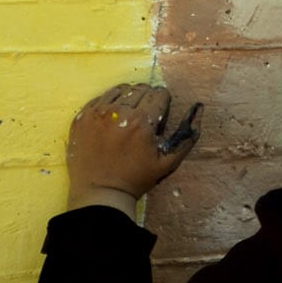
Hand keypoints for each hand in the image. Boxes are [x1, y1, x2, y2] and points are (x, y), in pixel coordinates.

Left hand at [66, 83, 197, 214]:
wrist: (100, 194)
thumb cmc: (136, 179)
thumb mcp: (168, 161)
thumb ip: (188, 134)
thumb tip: (199, 107)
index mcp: (142, 121)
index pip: (159, 93)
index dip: (163, 104)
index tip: (158, 116)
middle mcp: (119, 113)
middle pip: (141, 88)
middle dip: (147, 100)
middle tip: (144, 118)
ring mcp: (97, 114)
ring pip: (120, 89)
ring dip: (128, 98)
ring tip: (127, 116)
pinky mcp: (81, 117)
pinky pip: (100, 97)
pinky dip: (109, 103)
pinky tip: (111, 118)